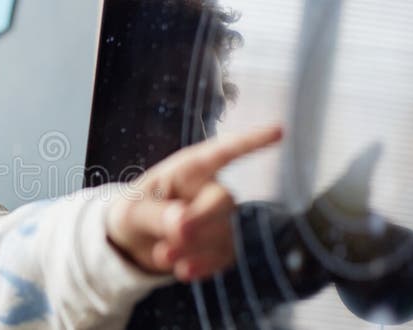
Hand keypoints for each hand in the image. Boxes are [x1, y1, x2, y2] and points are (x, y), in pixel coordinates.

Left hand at [106, 125, 282, 281]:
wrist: (134, 242)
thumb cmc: (135, 212)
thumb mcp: (133, 210)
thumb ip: (155, 214)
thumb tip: (181, 223)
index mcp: (189, 169)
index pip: (224, 152)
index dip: (251, 141)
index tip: (279, 130)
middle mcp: (210, 190)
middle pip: (224, 200)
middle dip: (201, 220)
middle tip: (175, 233)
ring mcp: (220, 219)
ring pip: (223, 234)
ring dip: (193, 248)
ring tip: (161, 255)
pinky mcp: (221, 246)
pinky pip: (223, 257)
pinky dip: (203, 266)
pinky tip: (183, 271)